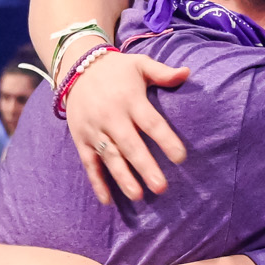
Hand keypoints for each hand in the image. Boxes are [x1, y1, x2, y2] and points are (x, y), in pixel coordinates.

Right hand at [64, 50, 190, 203]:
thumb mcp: (140, 63)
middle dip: (145, 166)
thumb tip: (188, 73)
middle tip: (161, 187)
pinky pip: (89, 163)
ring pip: (110, 157)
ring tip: (137, 195)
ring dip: (122, 177)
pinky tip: (107, 200)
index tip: (180, 157)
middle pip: (130, 145)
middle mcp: (111, 116)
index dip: (166, 139)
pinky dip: (96, 182)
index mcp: (129, 99)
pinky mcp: (81, 139)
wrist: (76, 66)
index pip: (150, 122)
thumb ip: (163, 72)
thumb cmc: (116, 69)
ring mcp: (94, 129)